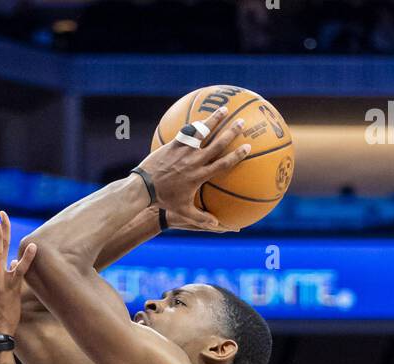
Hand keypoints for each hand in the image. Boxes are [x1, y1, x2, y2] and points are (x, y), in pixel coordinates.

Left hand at [137, 106, 250, 230]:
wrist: (145, 188)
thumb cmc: (165, 200)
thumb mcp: (184, 211)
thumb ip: (201, 218)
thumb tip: (217, 225)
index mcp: (200, 176)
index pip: (223, 163)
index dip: (237, 155)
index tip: (247, 147)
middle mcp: (194, 161)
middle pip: (217, 144)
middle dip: (231, 132)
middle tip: (242, 122)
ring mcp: (184, 151)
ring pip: (202, 132)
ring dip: (214, 119)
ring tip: (224, 108)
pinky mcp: (173, 144)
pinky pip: (186, 131)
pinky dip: (194, 124)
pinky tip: (200, 117)